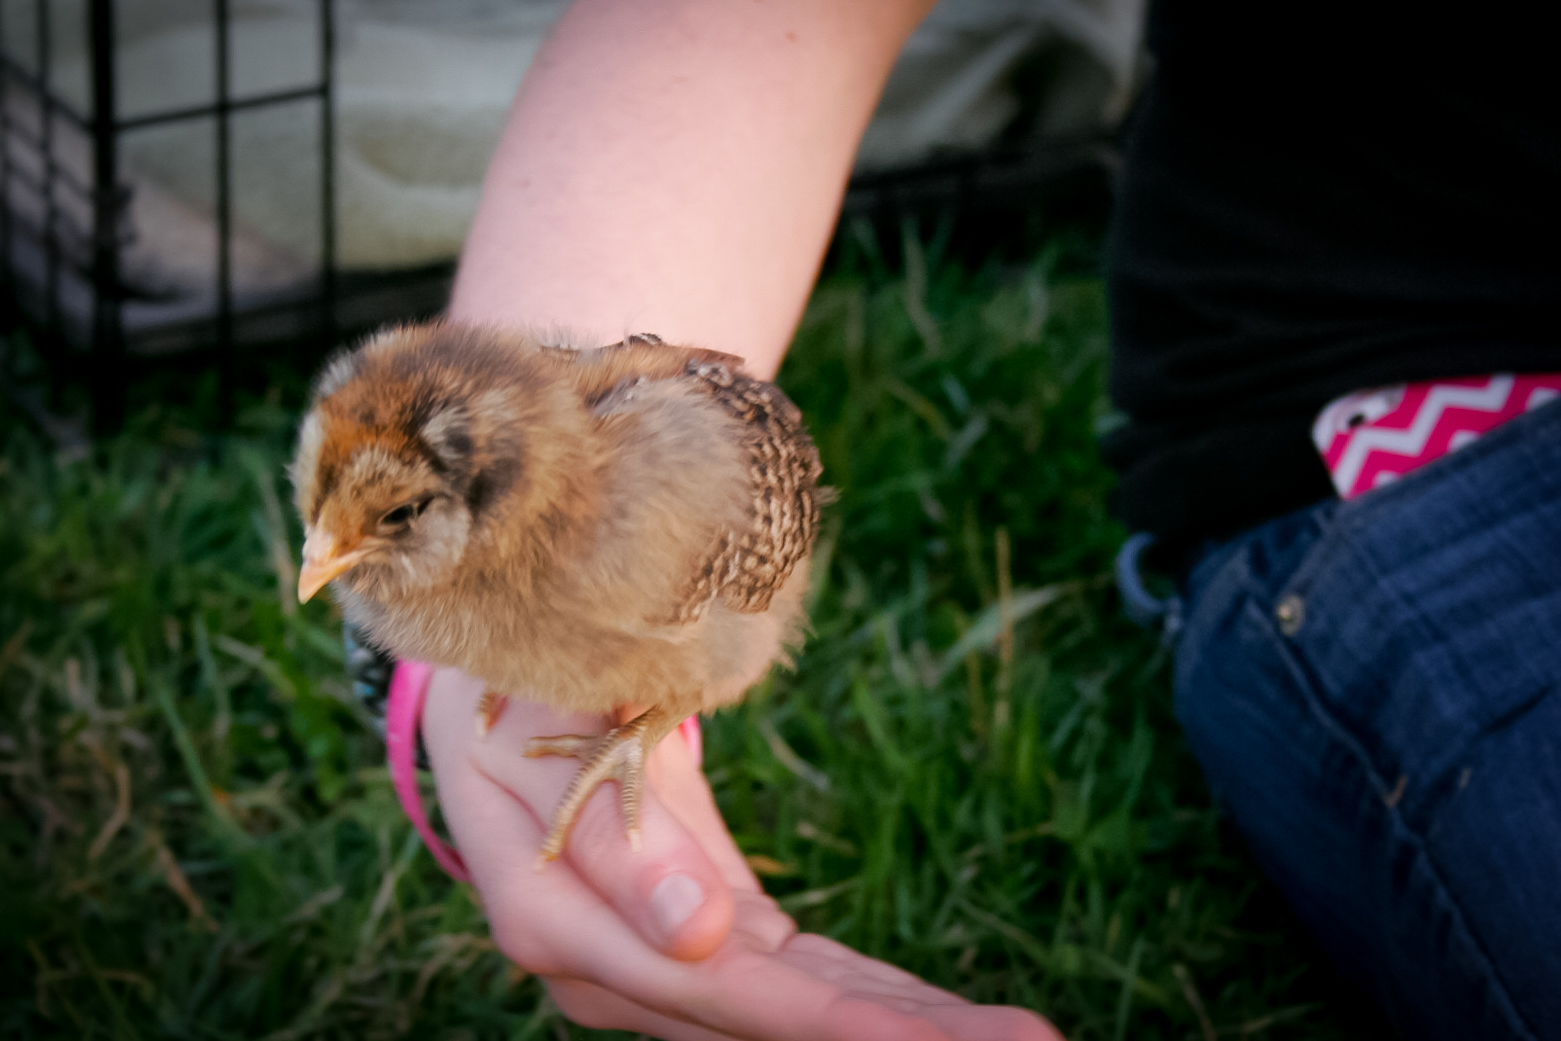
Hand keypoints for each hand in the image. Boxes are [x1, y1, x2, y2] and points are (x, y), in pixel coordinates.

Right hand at [421, 667, 1061, 1040]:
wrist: (479, 696)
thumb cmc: (505, 693)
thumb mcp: (535, 737)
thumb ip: (616, 840)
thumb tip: (695, 939)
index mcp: (558, 917)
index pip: (718, 988)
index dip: (831, 1021)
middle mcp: (607, 966)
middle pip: (766, 1020)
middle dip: (896, 1035)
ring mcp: (653, 957)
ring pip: (787, 1006)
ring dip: (896, 1022)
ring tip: (1015, 1032)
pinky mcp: (694, 932)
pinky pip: (785, 971)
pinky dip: (858, 992)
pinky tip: (934, 1012)